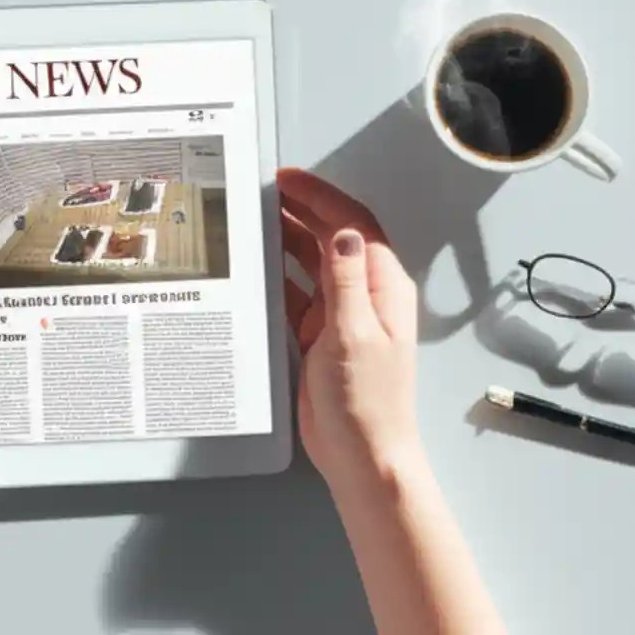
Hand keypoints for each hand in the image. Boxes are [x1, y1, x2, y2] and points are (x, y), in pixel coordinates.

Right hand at [278, 168, 422, 491]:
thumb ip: (345, 280)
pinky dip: (276, 278)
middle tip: (262, 191)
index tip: (287, 179)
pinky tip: (253, 268)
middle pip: (332, 237)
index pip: (353, 224)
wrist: (362, 456)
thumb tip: (342, 230)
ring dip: (285, 240)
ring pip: (311, 264)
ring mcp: (342, 316)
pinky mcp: (320, 337)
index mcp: (383, 287)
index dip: (321, 196)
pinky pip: (297, 295)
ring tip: (251, 219)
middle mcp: (365, 295)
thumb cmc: (365, 402)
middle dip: (300, 209)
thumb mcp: (352, 334)